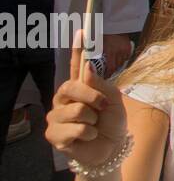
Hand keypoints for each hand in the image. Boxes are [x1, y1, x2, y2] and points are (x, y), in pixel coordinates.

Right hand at [46, 33, 127, 167]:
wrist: (111, 148)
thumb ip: (100, 84)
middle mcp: (64, 99)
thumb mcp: (113, 101)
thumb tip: (87, 66)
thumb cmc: (111, 123)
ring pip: (77, 110)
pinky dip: (88, 134)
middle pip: (72, 87)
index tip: (82, 31)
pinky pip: (76, 129)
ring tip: (93, 126)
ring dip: (93, 120)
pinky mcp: (54, 134)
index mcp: (79, 87)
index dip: (78, 50)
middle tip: (101, 108)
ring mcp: (57, 116)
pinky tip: (86, 138)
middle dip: (93, 97)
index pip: (76, 66)